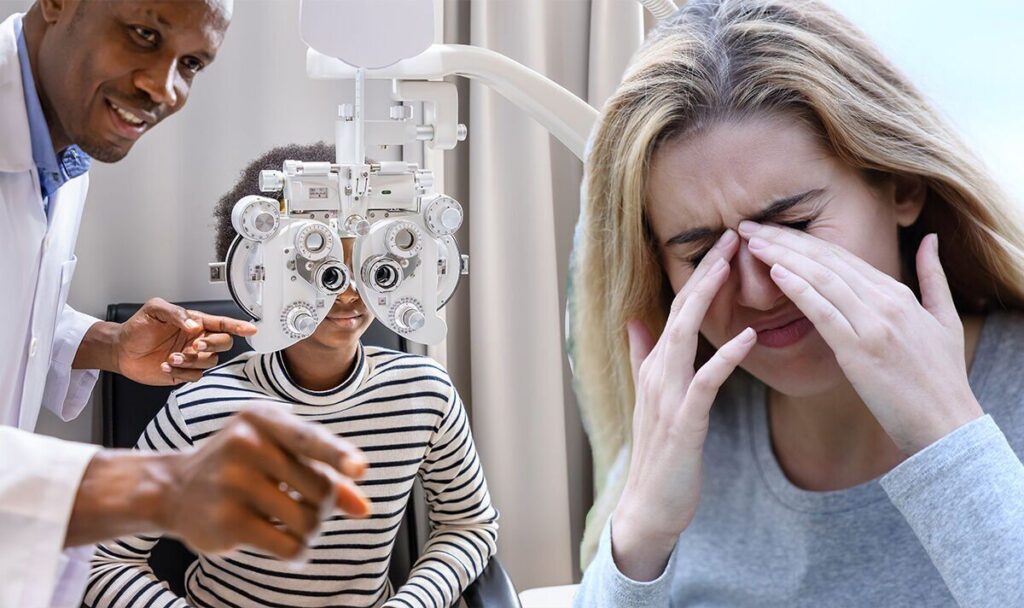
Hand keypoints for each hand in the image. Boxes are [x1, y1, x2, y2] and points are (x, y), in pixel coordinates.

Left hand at [114, 297, 256, 384]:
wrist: (121, 350)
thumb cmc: (137, 327)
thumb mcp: (154, 309)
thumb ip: (176, 314)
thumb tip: (195, 326)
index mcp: (195, 323)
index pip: (222, 324)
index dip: (238, 326)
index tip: (251, 329)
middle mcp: (197, 340)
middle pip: (223, 344)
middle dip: (212, 345)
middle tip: (195, 345)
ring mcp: (191, 357)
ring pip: (210, 362)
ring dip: (192, 360)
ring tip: (171, 357)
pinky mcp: (183, 373)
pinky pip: (195, 376)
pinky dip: (181, 372)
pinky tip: (164, 365)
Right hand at [157, 404, 370, 557]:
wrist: (174, 489)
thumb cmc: (242, 468)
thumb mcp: (280, 456)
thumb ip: (324, 475)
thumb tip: (363, 509)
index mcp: (263, 418)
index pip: (308, 438)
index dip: (337, 454)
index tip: (360, 469)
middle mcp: (245, 444)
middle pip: (321, 488)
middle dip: (325, 506)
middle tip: (309, 509)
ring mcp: (232, 482)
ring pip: (307, 520)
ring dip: (312, 532)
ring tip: (298, 528)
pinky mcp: (226, 520)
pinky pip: (287, 545)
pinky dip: (299, 553)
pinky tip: (293, 550)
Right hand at [612, 229, 756, 580]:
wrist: (650, 507)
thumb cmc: (660, 455)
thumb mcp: (650, 400)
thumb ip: (643, 358)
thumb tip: (636, 321)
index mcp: (655, 367)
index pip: (678, 310)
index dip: (700, 275)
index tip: (725, 244)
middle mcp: (657, 375)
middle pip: (680, 312)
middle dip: (705, 272)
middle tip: (732, 235)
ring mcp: (667, 398)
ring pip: (684, 336)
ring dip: (708, 299)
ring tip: (731, 266)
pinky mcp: (683, 423)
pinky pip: (704, 383)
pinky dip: (724, 357)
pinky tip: (747, 336)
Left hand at [739, 221, 982, 453]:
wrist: (948, 424)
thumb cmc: (943, 378)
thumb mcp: (945, 319)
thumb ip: (934, 277)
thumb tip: (930, 239)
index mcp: (898, 294)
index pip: (841, 256)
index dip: (803, 240)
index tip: (772, 229)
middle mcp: (885, 302)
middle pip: (826, 259)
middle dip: (784, 239)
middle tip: (748, 226)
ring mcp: (873, 324)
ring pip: (821, 278)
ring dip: (781, 256)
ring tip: (751, 241)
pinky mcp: (860, 350)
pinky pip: (824, 312)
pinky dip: (798, 288)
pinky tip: (774, 272)